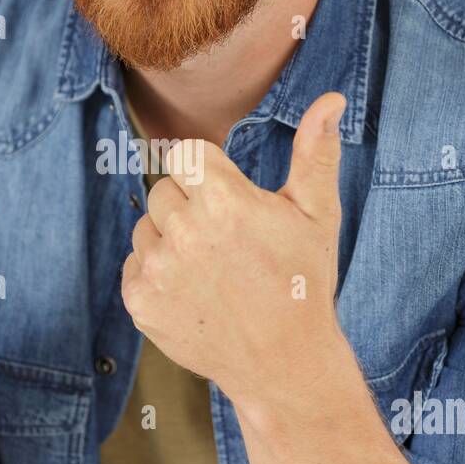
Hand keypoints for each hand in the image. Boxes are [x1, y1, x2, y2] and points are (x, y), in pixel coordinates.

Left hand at [120, 92, 347, 409]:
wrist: (284, 364)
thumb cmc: (303, 283)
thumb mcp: (317, 215)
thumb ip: (315, 153)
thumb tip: (331, 99)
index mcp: (224, 199)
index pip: (187, 156)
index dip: (210, 177)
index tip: (231, 204)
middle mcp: (184, 230)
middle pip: (163, 189)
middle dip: (189, 207)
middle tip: (226, 242)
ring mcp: (158, 269)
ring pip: (145, 228)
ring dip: (170, 240)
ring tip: (211, 269)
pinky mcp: (140, 302)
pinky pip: (133, 266)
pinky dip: (156, 275)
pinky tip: (193, 292)